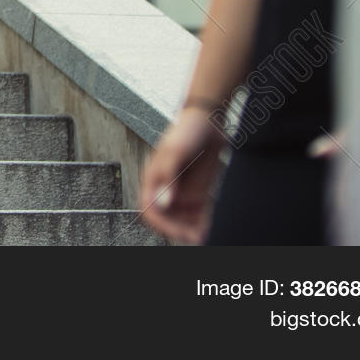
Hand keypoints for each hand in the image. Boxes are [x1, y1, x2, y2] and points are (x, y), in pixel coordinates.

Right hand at [138, 109, 227, 243]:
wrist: (210, 120)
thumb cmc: (187, 130)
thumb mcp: (175, 151)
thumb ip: (167, 176)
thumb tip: (161, 203)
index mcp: (153, 177)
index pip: (149, 209)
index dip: (161, 223)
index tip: (177, 231)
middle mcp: (166, 187)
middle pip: (165, 218)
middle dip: (177, 230)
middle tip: (193, 238)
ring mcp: (181, 190)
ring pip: (180, 219)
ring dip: (188, 230)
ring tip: (202, 237)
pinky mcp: (197, 191)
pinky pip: (197, 213)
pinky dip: (200, 224)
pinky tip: (207, 229)